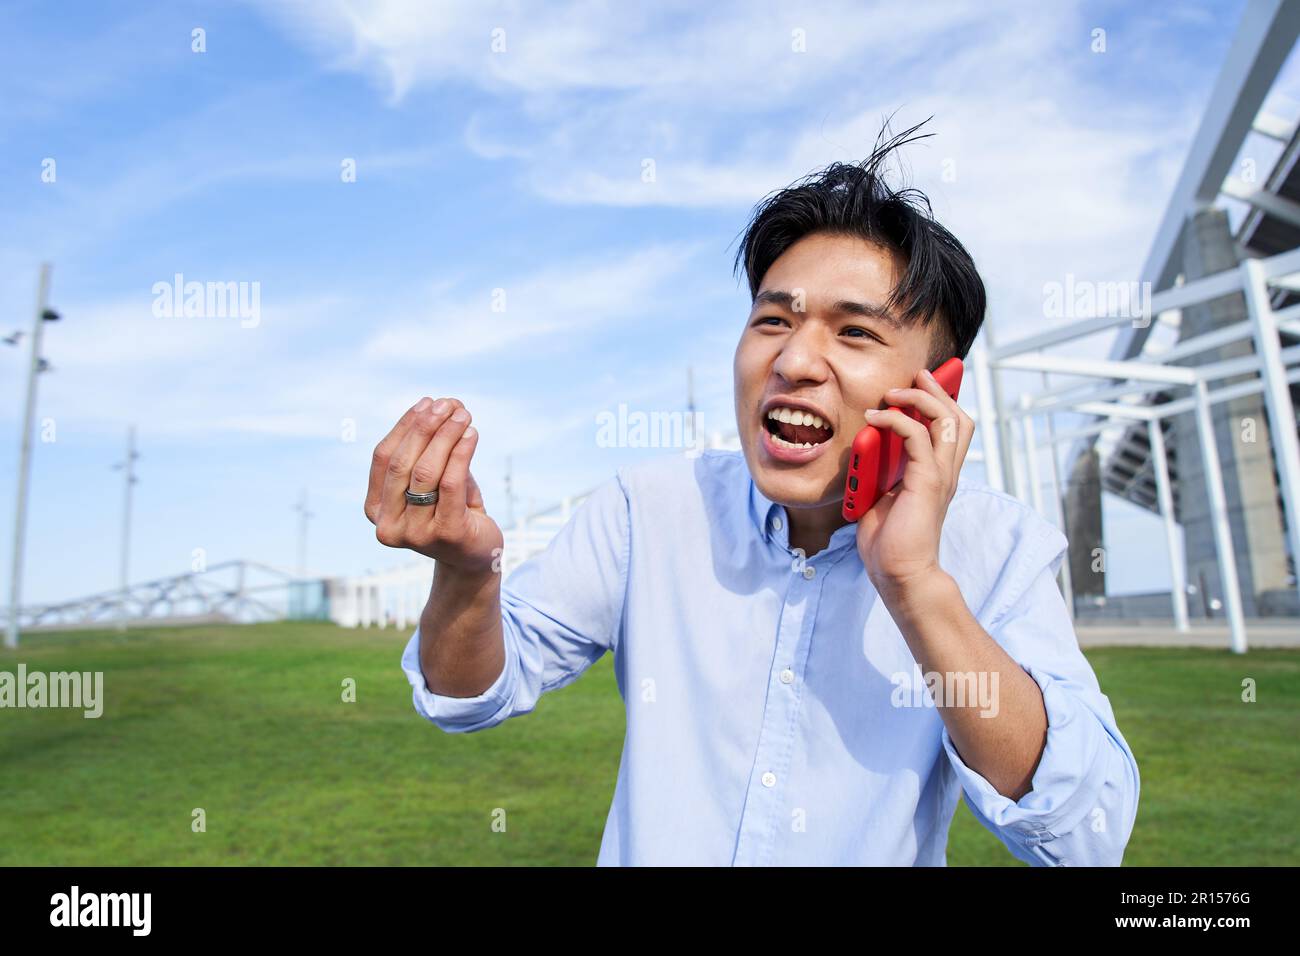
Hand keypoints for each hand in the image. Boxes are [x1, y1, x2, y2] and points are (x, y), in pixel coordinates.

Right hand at [365, 396, 503, 574]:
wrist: (473, 556)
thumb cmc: (451, 511)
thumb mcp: (433, 480)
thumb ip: (431, 448)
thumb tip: (443, 405)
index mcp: (375, 509)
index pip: (383, 457)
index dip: (405, 426)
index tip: (428, 403)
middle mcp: (388, 525)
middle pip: (403, 463)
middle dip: (425, 428)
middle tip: (447, 405)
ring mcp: (415, 533)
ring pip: (426, 471)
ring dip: (446, 436)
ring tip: (463, 415)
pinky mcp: (446, 534)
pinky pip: (451, 483)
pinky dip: (461, 453)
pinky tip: (471, 434)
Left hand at [855, 367, 974, 593]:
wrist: (899, 575)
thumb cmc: (888, 542)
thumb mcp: (881, 495)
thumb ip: (882, 471)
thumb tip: (867, 446)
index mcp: (937, 475)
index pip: (952, 429)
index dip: (944, 401)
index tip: (925, 381)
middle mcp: (946, 472)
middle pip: (960, 417)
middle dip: (941, 390)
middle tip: (918, 375)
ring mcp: (940, 476)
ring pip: (948, 420)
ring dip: (921, 398)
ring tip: (894, 392)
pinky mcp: (927, 482)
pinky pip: (918, 437)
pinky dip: (896, 420)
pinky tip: (875, 418)